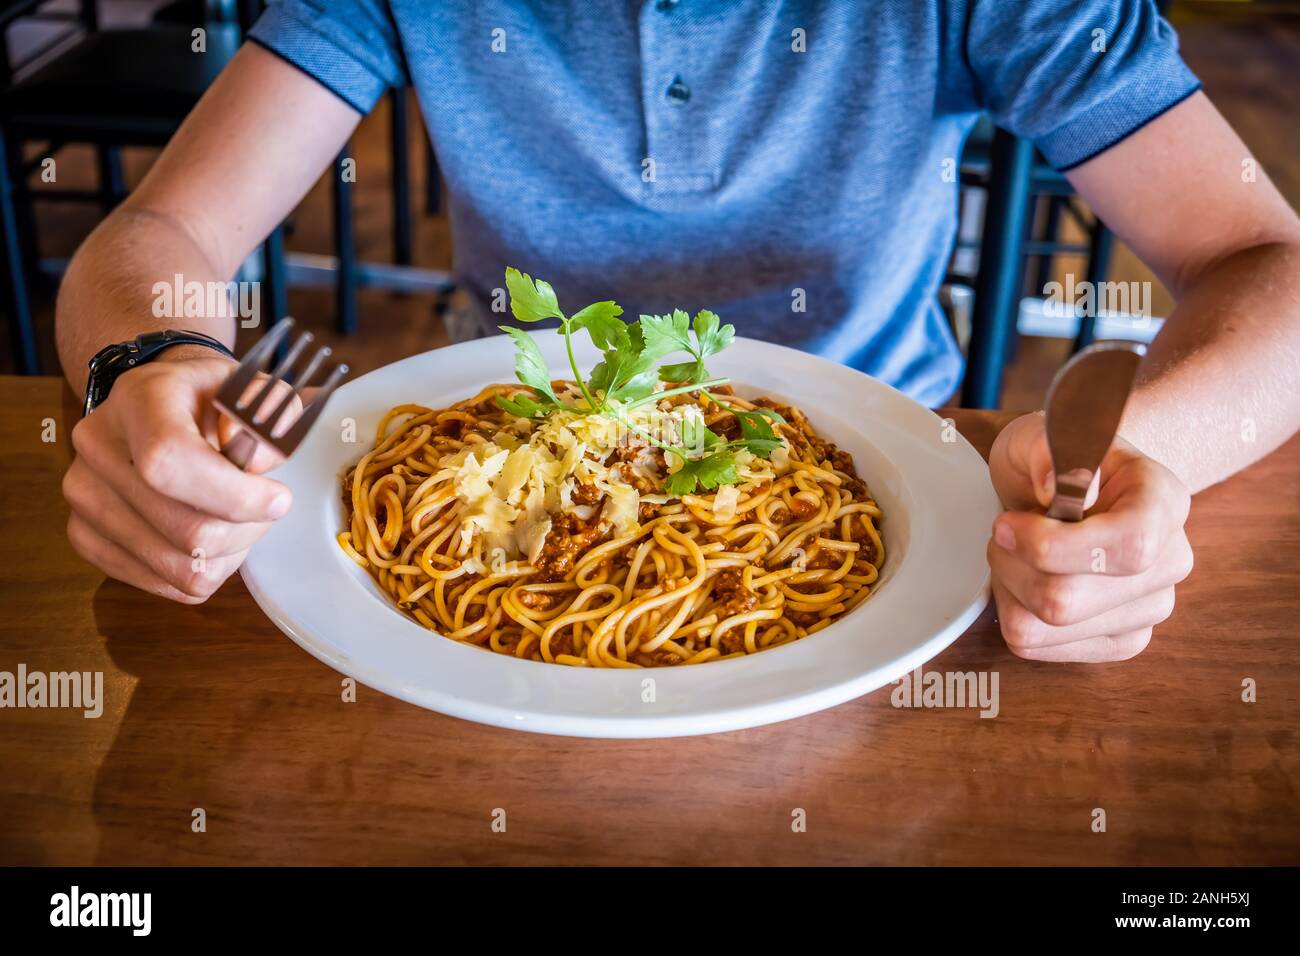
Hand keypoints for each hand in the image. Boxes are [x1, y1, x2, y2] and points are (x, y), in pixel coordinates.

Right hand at [64, 349, 292, 603]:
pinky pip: (164, 585)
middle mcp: (99, 447)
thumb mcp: (250, 390)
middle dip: (246, 529)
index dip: (234, 495)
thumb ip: (269, 415)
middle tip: (263, 508)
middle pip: (185, 530)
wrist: (154, 404)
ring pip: (179, 568)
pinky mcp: (86, 536)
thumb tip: (257, 461)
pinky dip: (201, 571)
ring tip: (236, 521)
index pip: (171, 461)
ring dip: (228, 555)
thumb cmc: (208, 399)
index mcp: (140, 401)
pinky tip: (209, 538)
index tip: (278, 500)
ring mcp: (85, 496)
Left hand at [985, 412, 1193, 661]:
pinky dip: (1012, 612)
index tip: (1007, 523)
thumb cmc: (1058, 461)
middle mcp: (1171, 562)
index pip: (1127, 546)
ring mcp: (1150, 609)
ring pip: (1046, 626)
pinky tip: (1025, 582)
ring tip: (1016, 554)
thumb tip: (1053, 485)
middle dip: (1012, 564)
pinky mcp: (1119, 642)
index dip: (1051, 545)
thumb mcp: (1041, 434)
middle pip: (1069, 599)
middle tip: (1004, 532)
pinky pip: (1035, 645)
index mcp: (1165, 501)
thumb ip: (1046, 450)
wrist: (1069, 489)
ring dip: (1008, 588)